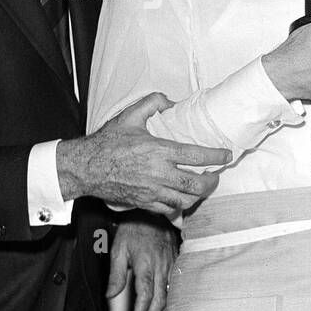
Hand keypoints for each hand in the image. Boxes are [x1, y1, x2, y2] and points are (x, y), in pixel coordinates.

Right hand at [57, 93, 230, 218]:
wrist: (85, 167)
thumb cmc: (107, 143)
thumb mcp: (129, 116)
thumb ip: (152, 104)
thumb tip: (170, 102)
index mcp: (158, 151)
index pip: (197, 156)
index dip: (216, 156)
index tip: (226, 155)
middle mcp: (158, 173)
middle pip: (196, 184)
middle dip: (212, 182)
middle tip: (216, 176)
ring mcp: (151, 191)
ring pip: (185, 200)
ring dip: (198, 195)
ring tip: (201, 187)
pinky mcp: (143, 203)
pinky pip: (169, 209)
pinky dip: (180, 205)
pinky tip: (183, 198)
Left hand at [107, 213, 176, 310]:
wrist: (153, 215)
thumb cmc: (134, 230)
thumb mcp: (118, 250)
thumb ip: (117, 274)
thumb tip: (111, 295)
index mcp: (146, 266)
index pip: (145, 296)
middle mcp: (161, 268)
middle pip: (159, 301)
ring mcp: (171, 267)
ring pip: (169, 296)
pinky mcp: (176, 265)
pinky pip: (174, 287)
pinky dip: (168, 302)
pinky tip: (163, 309)